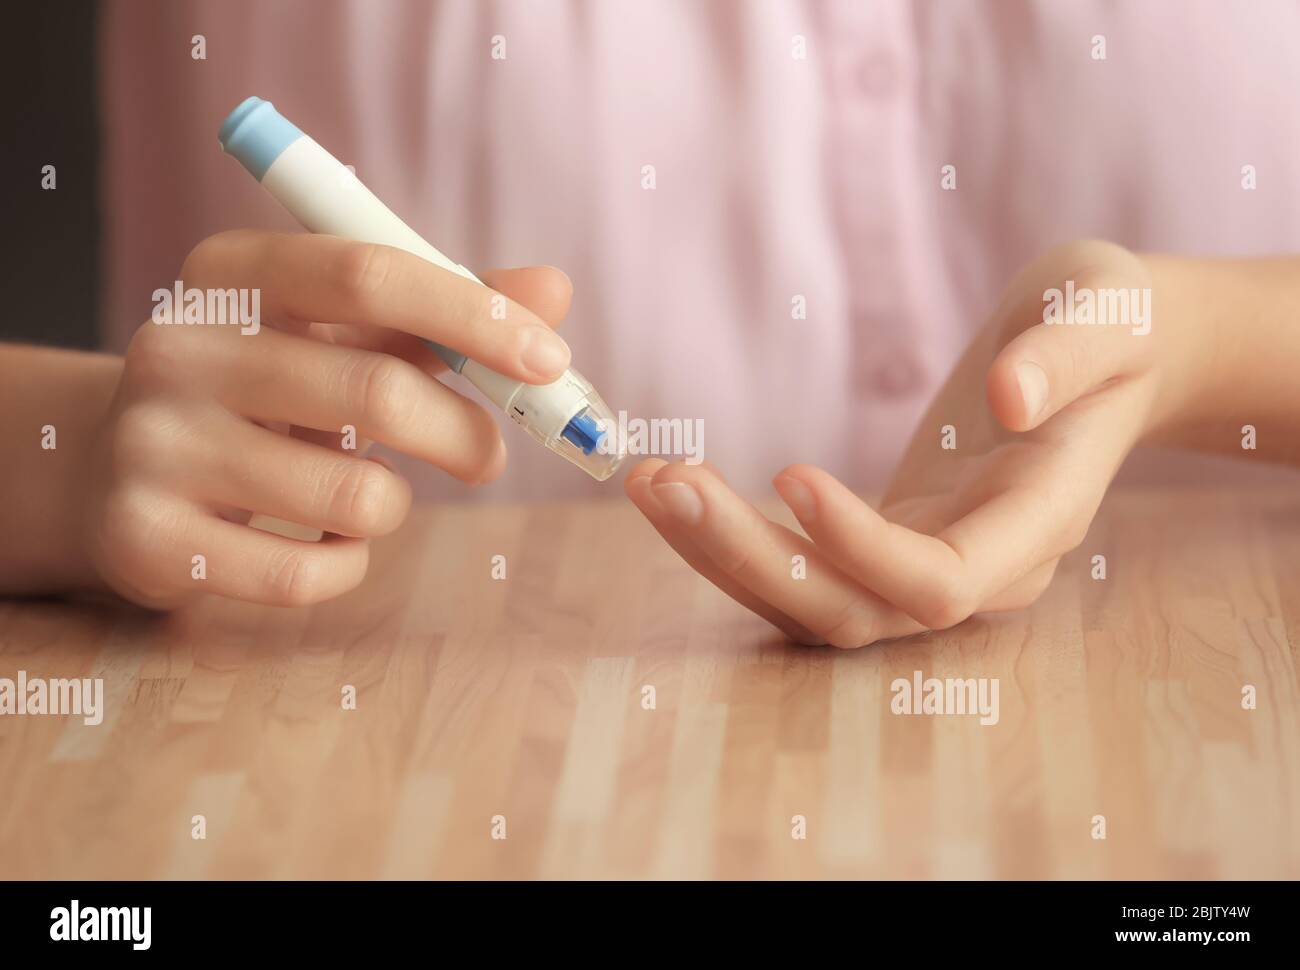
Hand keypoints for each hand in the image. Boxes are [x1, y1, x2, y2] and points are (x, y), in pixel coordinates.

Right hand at [83, 230, 572, 608]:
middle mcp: (177, 348)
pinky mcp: (144, 538)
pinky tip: (325, 543)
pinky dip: (347, 566)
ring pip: (352, 495)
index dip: (474, 317)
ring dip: (394, 504)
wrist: (114, 471)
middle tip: (489, 457)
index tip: (551, 361)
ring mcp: (152, 445)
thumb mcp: (339, 336)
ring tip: (368, 493)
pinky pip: (304, 575)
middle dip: (463, 433)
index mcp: (231, 275)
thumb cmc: (266, 392)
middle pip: (376, 390)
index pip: (369, 274)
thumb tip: (553, 292)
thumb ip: (443, 314)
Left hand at [625, 240, 1175, 646]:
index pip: (940, 581)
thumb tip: (1007, 400)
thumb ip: (1068, 355)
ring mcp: (918, 564)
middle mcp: (976, 570)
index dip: (862, 546)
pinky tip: (670, 488)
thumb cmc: (1112, 325)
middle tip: (666, 482)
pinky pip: (794, 567)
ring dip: (718, 553)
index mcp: (1035, 525)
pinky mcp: (875, 544)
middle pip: (851, 610)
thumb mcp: (1108, 311)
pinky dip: (727, 537)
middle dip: (751, 558)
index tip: (790, 472)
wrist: (1100, 352)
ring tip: (648, 482)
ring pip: (807, 601)